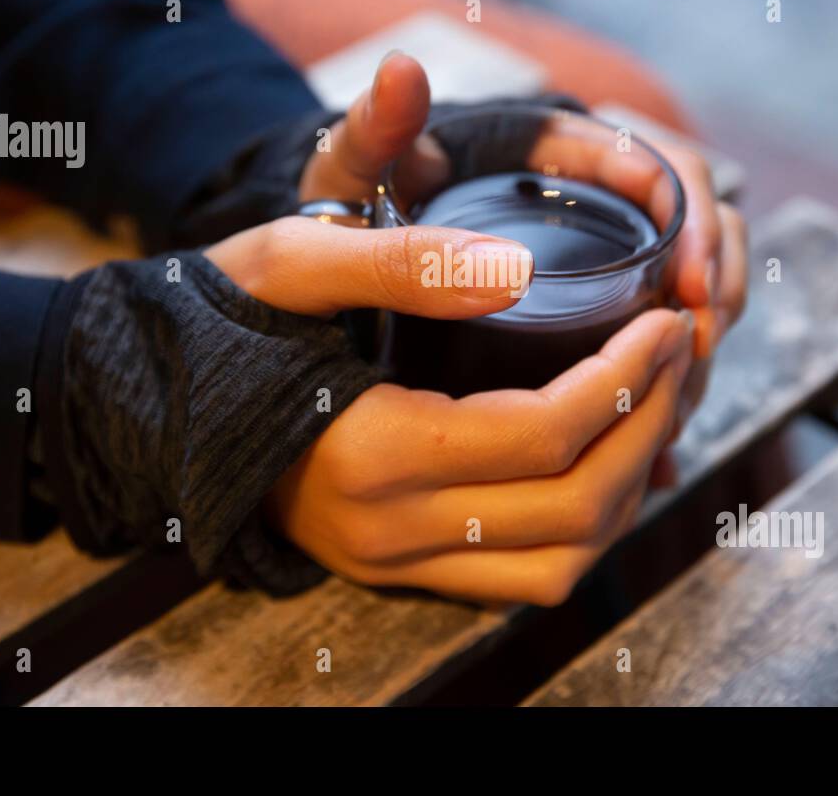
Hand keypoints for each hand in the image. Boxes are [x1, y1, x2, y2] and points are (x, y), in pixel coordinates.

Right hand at [204, 209, 695, 607]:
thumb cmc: (219, 320)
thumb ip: (406, 263)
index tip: (665, 318)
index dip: (625, 376)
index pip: (543, 434)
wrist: (153, 402)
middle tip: (683, 352)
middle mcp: (389, 529)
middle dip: (650, 425)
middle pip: (574, 508)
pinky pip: (523, 576)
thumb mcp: (296, 262)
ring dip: (631, 484)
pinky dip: (585, 523)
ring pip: (561, 561)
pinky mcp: (398, 568)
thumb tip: (521, 271)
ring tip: (658, 403)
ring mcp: (394, 561)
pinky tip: (604, 457)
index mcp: (370, 450)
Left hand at [300, 51, 747, 360]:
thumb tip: (404, 71)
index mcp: (548, 144)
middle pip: (691, 225)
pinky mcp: (586, 308)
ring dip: (697, 336)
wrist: (329, 263)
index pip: (655, 162)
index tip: (690, 283)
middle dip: (711, 284)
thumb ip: (371, 129)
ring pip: (683, 285)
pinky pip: (649, 336)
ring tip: (680, 399)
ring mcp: (592, 251)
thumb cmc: (345, 206)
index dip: (690, 218)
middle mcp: (586, 192)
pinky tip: (657, 434)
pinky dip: (664, 379)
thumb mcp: (352, 172)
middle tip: (699, 347)